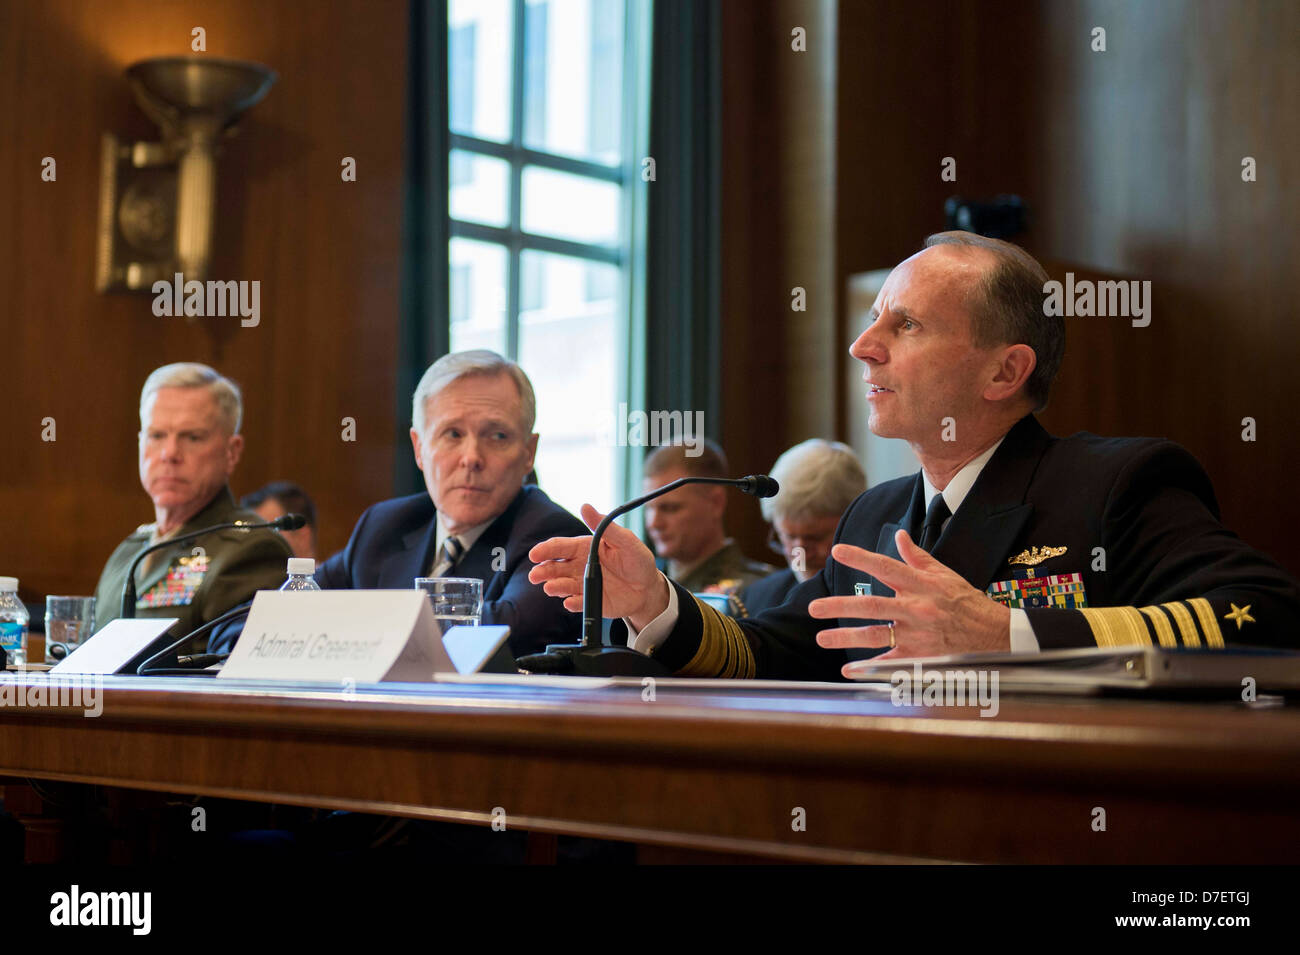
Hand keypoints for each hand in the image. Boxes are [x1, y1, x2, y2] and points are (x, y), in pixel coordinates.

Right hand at [528, 504, 668, 629]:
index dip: (546, 550)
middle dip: (542, 571)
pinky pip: (578, 603)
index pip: (561, 547)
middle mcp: (580, 566)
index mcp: (585, 548)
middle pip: (555, 568)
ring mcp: (584, 585)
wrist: (648, 588)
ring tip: (551, 588)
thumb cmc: (637, 560)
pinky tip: (570, 602)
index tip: (535, 554)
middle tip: (535, 575)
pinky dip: (572, 603)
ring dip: (554, 587)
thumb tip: (586, 507)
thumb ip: (605, 526)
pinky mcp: (591, 601)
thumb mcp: (625, 541)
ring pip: (562, 586)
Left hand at [807, 529, 1009, 671]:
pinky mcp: (921, 657)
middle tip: (814, 608)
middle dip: (840, 607)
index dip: (861, 558)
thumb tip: (898, 536)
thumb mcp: (944, 574)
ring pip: (876, 636)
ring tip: (822, 638)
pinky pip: (890, 664)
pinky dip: (869, 668)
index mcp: (921, 585)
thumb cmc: (967, 602)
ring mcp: (917, 635)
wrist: (995, 635)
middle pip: (872, 606)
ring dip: (846, 638)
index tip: (838, 551)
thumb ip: (917, 557)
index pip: (886, 567)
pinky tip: (849, 670)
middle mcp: (916, 609)